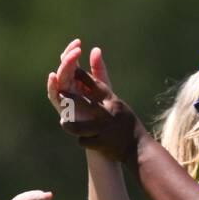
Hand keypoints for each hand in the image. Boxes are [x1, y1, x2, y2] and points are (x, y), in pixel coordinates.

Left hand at [46, 42, 145, 162]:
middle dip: (70, 99)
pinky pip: (84, 141)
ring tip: (66, 123)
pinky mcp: (102, 144)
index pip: (95, 85)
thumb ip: (102, 81)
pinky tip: (85, 140)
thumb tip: (95, 50)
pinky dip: (83, 140)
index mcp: (113, 101)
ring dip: (71, 125)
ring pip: (79, 126)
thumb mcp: (117, 102)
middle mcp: (109, 114)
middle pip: (84, 103)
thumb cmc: (125, 123)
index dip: (80, 78)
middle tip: (59, 95)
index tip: (69, 72)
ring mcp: (105, 130)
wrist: (139, 149)